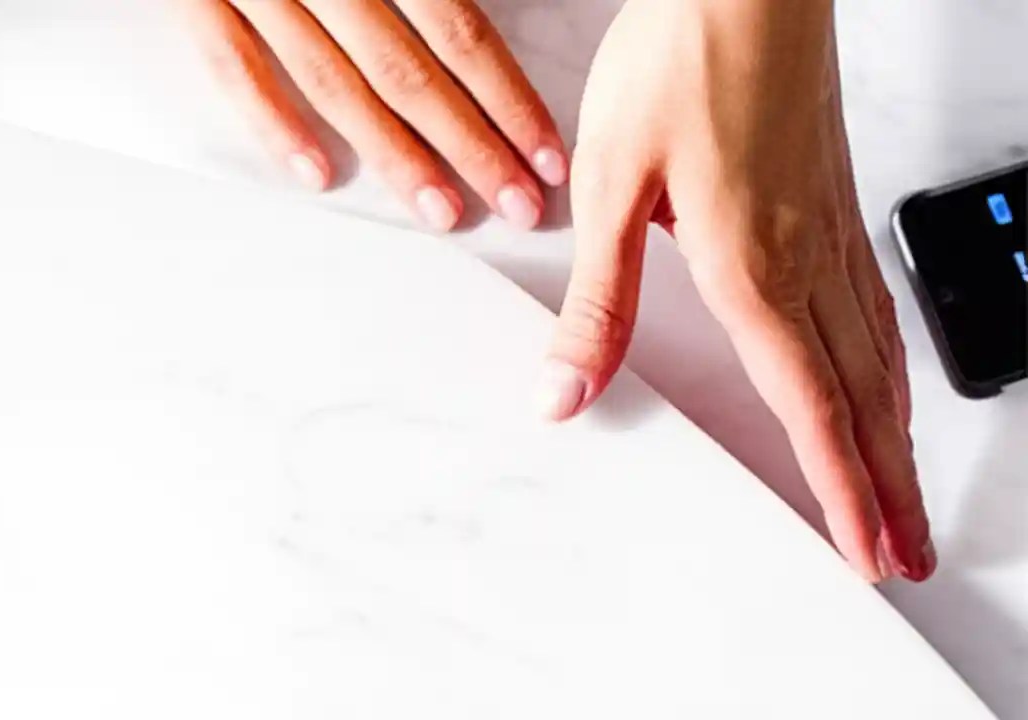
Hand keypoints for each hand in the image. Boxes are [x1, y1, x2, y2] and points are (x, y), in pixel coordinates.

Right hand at [179, 0, 566, 230]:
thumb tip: (476, 11)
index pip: (458, 31)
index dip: (507, 98)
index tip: (545, 153)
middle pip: (408, 72)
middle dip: (470, 146)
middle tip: (518, 205)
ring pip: (334, 82)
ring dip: (395, 156)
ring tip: (442, 212)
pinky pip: (233, 67)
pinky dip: (275, 125)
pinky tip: (320, 176)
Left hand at [540, 0, 932, 582]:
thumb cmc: (679, 63)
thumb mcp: (610, 187)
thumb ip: (597, 300)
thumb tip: (564, 390)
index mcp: (752, 268)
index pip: (809, 406)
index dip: (839, 490)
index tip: (864, 552)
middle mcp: (808, 260)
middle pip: (862, 400)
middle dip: (885, 488)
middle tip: (906, 555)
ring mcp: (833, 231)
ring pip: (882, 359)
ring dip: (897, 439)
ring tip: (907, 495)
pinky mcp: (835, 202)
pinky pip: (879, 309)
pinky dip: (894, 370)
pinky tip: (891, 384)